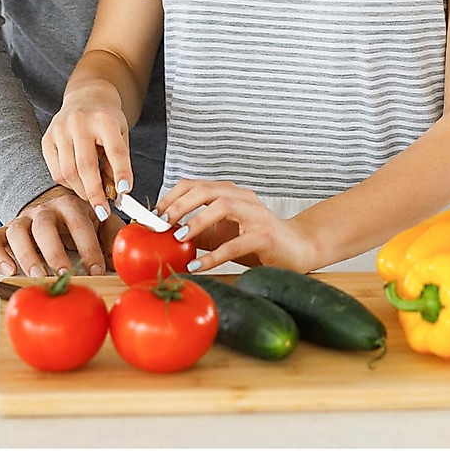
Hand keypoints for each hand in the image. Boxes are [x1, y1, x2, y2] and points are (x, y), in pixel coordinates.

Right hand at [0, 184, 120, 278]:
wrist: (51, 205)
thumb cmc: (79, 219)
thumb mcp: (100, 221)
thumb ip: (112, 235)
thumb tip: (124, 259)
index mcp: (71, 204)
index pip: (81, 223)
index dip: (89, 247)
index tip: (97, 270)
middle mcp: (44, 209)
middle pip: (45, 226)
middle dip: (55, 252)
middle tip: (63, 274)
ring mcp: (22, 219)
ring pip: (17, 232)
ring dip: (27, 255)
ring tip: (37, 276)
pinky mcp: (3, 230)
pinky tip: (8, 269)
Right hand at [41, 84, 132, 218]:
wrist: (87, 97)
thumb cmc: (108, 120)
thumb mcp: (120, 134)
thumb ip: (118, 160)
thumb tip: (116, 192)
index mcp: (105, 119)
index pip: (115, 150)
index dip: (121, 172)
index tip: (125, 192)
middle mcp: (80, 122)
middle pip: (86, 166)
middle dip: (95, 193)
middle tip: (104, 211)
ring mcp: (60, 130)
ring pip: (67, 172)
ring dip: (81, 191)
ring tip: (94, 198)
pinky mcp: (46, 139)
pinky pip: (55, 170)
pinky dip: (68, 183)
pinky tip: (78, 184)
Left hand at [157, 178, 317, 272]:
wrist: (297, 248)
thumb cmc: (256, 240)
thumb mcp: (221, 234)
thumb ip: (198, 232)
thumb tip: (163, 237)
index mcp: (230, 194)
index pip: (196, 185)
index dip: (172, 196)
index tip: (152, 215)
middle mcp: (243, 198)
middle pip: (207, 190)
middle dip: (179, 205)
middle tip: (160, 223)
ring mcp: (255, 215)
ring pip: (223, 205)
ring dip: (196, 221)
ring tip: (177, 237)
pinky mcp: (265, 235)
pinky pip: (235, 243)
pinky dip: (213, 255)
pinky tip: (196, 265)